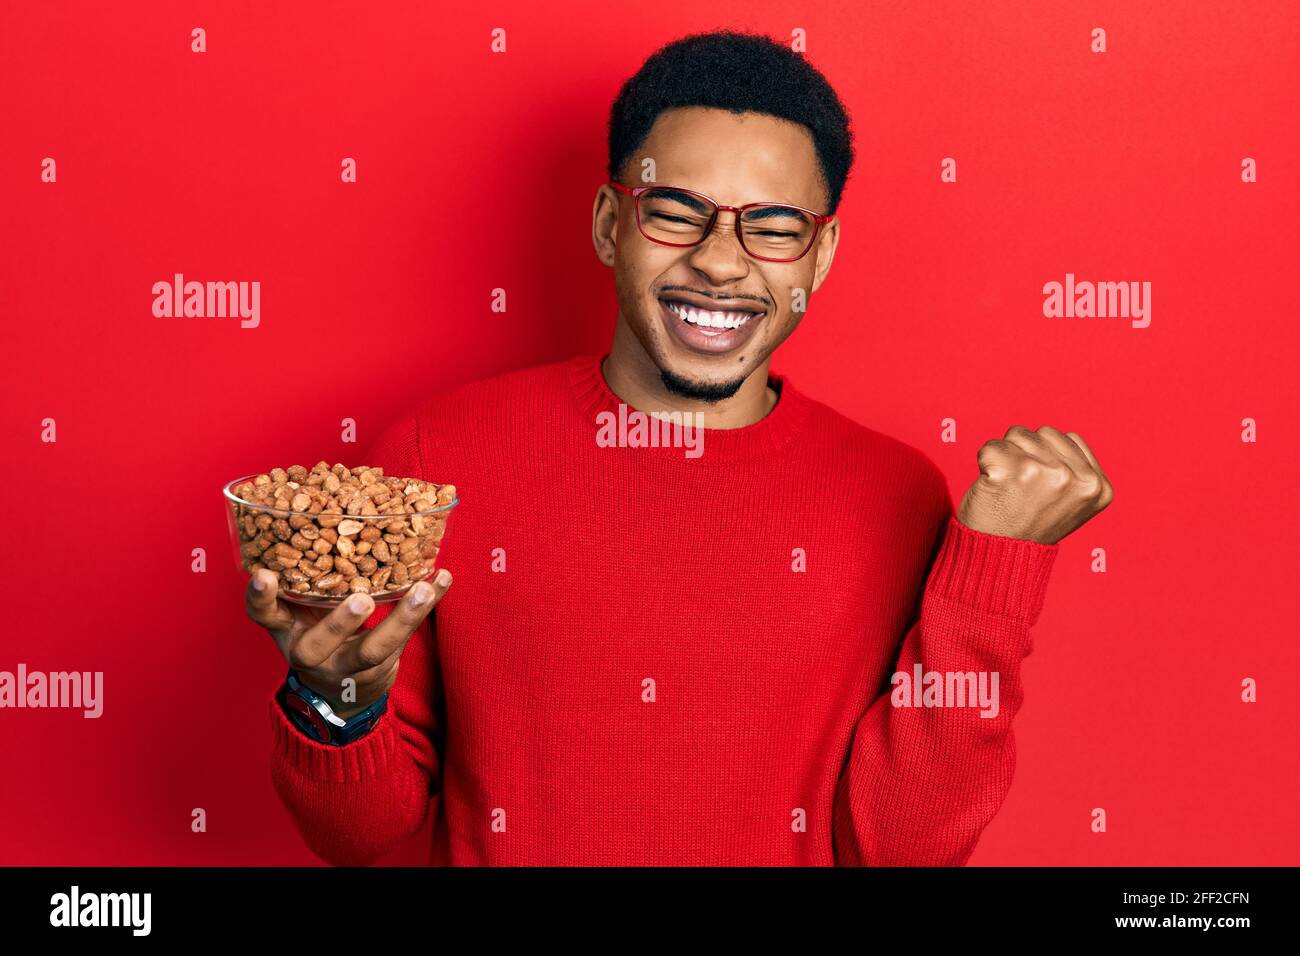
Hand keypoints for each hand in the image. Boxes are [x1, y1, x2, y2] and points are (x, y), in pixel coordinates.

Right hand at [245, 567, 451, 717]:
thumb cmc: (318, 630)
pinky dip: (426, 607)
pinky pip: (406, 639)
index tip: (263, 575)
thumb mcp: (300, 609)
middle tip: (362, 600)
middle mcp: (311, 652)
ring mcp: (346, 666)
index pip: (264, 616)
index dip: (260, 598)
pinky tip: (442, 580)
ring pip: (374, 649)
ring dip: (402, 618)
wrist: (340, 692)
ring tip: (423, 590)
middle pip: (318, 645)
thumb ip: (304, 575)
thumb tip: (327, 508)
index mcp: (286, 629)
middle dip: (340, 623)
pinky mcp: (380, 668)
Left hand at [956, 426, 1112, 544]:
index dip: (1046, 457)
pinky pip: (990, 446)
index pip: (1068, 438)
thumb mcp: (1073, 505)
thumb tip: (1064, 437)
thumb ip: (1076, 471)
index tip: (1039, 488)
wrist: (999, 559)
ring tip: (1009, 488)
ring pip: (1017, 434)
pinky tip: (992, 487)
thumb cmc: (1030, 526)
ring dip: (1006, 456)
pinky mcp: (1010, 470)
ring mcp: (1043, 472)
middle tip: (1021, 490)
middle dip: (1026, 453)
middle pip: (1042, 433)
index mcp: (1098, 486)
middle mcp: (1074, 478)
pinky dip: (984, 462)